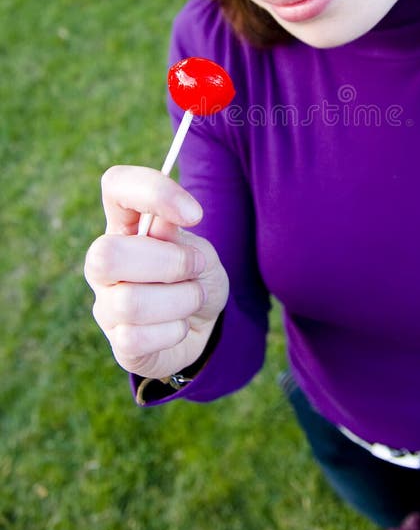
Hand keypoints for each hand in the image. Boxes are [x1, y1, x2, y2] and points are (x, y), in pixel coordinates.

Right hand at [84, 165, 228, 379]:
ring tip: (193, 297)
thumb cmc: (195, 277)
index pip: (116, 185)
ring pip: (130, 302)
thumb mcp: (198, 250)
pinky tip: (178, 326)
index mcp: (124, 226)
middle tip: (196, 266)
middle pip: (106, 253)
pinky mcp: (118, 344)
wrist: (205, 325)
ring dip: (181, 300)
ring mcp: (106, 305)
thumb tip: (158, 228)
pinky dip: (173, 331)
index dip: (153, 191)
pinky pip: (137, 339)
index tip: (194, 215)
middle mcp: (104, 263)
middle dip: (168, 263)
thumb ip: (177, 237)